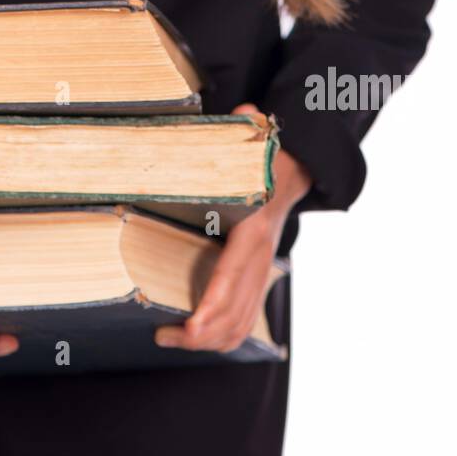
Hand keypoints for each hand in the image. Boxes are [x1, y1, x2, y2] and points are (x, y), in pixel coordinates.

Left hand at [154, 105, 311, 353]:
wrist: (293, 170)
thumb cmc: (261, 158)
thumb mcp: (251, 142)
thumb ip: (246, 127)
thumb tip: (246, 113)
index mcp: (253, 229)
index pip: (233, 276)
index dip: (212, 305)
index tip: (189, 325)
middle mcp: (259, 257)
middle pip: (236, 314)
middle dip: (200, 335)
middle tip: (163, 337)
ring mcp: (260, 272)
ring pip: (241, 324)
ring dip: (209, 341)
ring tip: (172, 339)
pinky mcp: (256, 279)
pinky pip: (244, 318)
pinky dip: (222, 335)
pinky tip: (196, 335)